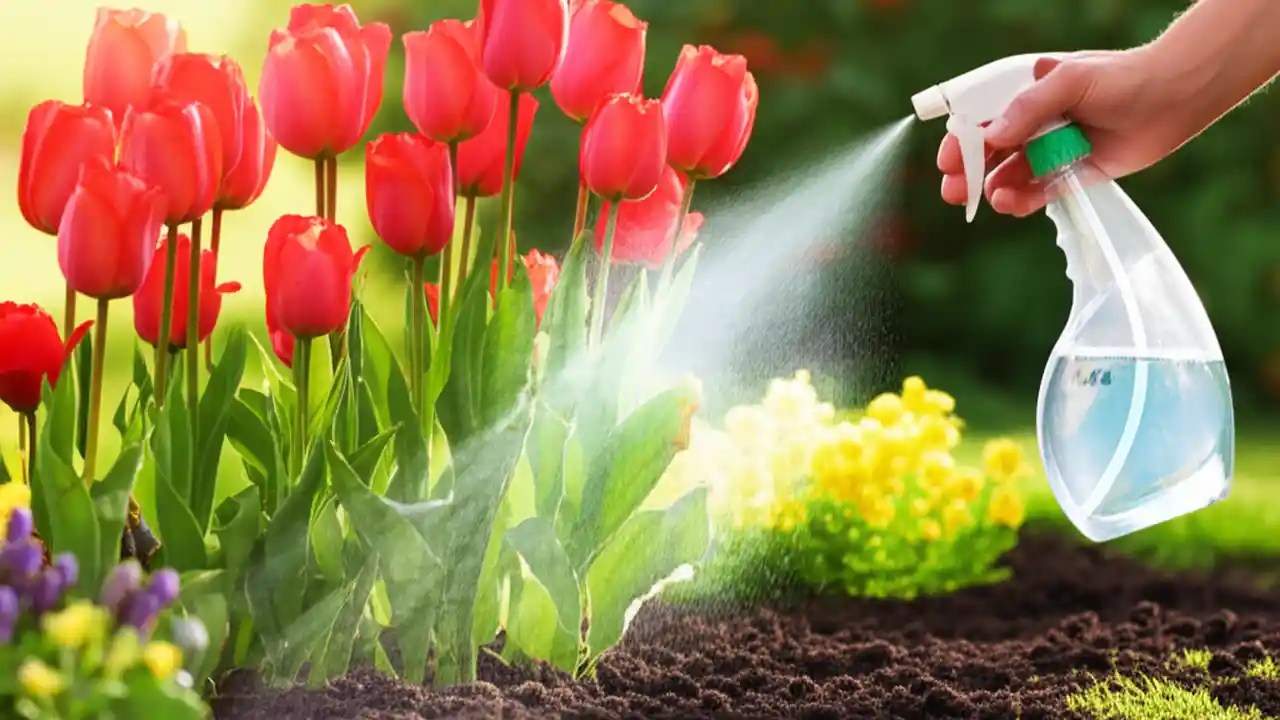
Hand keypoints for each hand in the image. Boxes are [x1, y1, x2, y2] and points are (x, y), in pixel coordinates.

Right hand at [937, 49, 1197, 216]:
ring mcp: (1049, 152)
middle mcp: (1032, 126)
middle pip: (988, 153)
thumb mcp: (1069, 80)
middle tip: (954, 191)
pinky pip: (1037, 193)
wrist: (1172, 97)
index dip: (960, 141)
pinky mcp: (1069, 176)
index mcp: (1025, 97)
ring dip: (994, 189)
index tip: (947, 160)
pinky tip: (1010, 203)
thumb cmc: (1121, 77)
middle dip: (968, 173)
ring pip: (1009, 176)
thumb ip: (1028, 108)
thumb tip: (991, 136)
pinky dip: (1021, 201)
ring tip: (990, 199)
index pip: (980, 120)